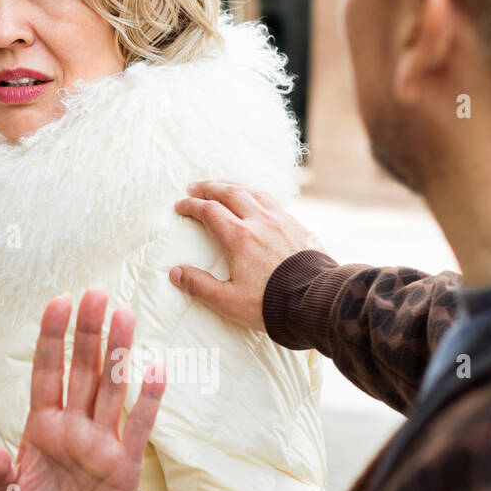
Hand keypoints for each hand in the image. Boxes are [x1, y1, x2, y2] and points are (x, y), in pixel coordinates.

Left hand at [0, 289, 165, 490]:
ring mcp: (101, 439)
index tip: (58, 302)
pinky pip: (139, 426)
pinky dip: (148, 400)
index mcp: (42, 425)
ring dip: (117, 352)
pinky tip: (156, 369)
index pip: (46, 372)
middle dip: (87, 332)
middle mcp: (73, 424)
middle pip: (82, 369)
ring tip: (125, 315)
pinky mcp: (125, 462)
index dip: (51, 338)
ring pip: (110, 387)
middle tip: (96, 293)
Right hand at [171, 181, 326, 328]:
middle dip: (210, 187)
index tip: (180, 205)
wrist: (315, 302)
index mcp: (239, 236)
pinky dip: (259, 197)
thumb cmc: (271, 304)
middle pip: (231, 193)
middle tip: (196, 187)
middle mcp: (260, 221)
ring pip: (255, 193)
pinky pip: (275, 204)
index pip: (209, 211)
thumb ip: (200, 286)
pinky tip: (259, 204)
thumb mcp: (228, 301)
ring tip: (225, 187)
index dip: (192, 205)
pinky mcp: (299, 228)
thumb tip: (176, 273)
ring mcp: (283, 221)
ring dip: (235, 187)